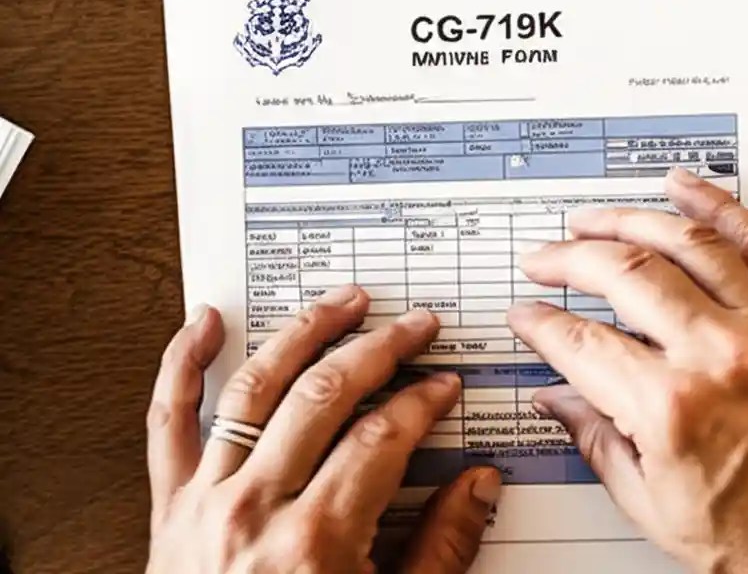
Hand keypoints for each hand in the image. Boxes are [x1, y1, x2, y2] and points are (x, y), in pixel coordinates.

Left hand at [146, 287, 500, 573]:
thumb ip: (441, 549)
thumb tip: (478, 485)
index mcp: (314, 544)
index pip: (383, 436)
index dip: (424, 400)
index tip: (445, 384)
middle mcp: (254, 512)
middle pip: (324, 396)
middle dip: (379, 349)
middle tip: (413, 326)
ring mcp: (204, 503)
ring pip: (253, 389)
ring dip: (301, 333)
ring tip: (339, 302)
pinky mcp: (168, 507)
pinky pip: (166, 422)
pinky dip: (179, 365)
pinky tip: (202, 323)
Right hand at [508, 168, 747, 573]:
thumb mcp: (658, 511)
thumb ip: (599, 445)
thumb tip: (558, 402)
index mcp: (673, 409)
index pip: (582, 343)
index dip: (542, 324)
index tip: (527, 315)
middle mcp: (721, 356)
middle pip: (626, 274)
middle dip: (571, 259)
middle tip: (547, 258)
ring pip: (688, 243)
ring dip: (633, 219)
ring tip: (597, 216)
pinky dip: (720, 206)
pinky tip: (687, 188)